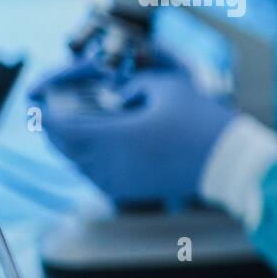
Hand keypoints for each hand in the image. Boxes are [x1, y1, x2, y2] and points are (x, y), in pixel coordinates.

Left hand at [29, 66, 234, 203]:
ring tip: (81, 128)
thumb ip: (133, 86)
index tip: (46, 99)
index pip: (61, 126)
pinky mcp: (132, 191)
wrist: (230, 162)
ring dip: (75, 146)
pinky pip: (97, 176)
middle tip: (59, 111)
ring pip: (78, 164)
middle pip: (64, 147)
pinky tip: (104, 148)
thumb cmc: (203, 122)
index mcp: (115, 135)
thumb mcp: (168, 87)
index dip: (47, 112)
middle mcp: (111, 163)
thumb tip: (117, 96)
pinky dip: (92, 161)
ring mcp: (121, 181)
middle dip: (57, 129)